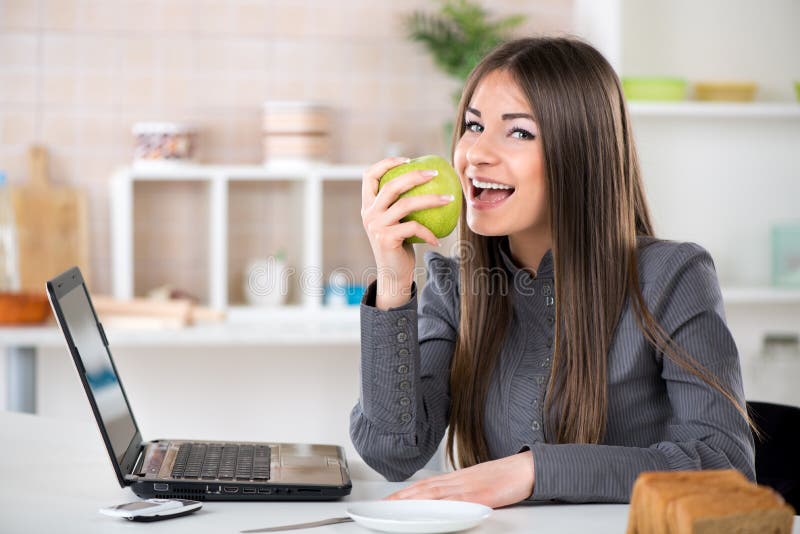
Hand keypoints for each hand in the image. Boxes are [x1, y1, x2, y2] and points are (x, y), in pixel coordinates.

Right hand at [361, 157, 451, 309]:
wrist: (392, 275)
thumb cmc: (400, 246)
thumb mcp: (395, 222)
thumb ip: (400, 205)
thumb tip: (428, 180)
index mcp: (368, 205)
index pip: (369, 175)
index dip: (386, 163)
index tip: (408, 160)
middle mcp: (369, 213)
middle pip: (391, 185)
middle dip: (414, 175)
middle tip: (435, 173)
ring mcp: (376, 226)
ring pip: (405, 204)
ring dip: (431, 200)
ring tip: (449, 199)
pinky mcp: (386, 239)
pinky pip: (414, 228)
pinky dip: (429, 232)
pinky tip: (439, 238)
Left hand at [384, 451, 534, 508]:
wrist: (526, 467)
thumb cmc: (503, 476)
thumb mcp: (476, 482)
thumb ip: (458, 490)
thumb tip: (442, 499)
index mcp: (456, 478)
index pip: (424, 484)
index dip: (403, 492)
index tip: (387, 499)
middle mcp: (458, 481)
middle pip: (424, 489)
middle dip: (401, 498)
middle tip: (382, 506)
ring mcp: (469, 487)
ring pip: (436, 494)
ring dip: (414, 501)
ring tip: (396, 508)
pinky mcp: (482, 496)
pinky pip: (460, 502)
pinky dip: (444, 506)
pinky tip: (432, 511)